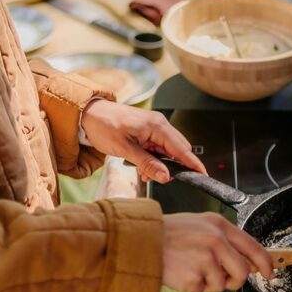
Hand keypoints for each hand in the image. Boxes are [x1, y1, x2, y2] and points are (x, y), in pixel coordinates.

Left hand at [80, 99, 204, 182]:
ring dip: (160, 164)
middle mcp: (160, 124)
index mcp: (157, 126)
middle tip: (157, 178)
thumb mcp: (124, 149)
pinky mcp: (149, 130)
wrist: (87, 114)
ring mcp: (155, 127)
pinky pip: (159, 148)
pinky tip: (141, 164)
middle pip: (178, 150)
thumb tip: (166, 177)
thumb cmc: (103, 126)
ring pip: (168, 151)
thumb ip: (147, 164)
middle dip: (172, 167)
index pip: (182, 149)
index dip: (193, 164)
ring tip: (142, 171)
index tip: (203, 176)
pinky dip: (154, 159)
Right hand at [162, 213, 273, 291]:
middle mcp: (216, 240)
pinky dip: (192, 286)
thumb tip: (244, 259)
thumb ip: (222, 239)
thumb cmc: (168, 234)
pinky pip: (202, 290)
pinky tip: (180, 272)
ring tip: (190, 267)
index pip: (253, 247)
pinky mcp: (194, 277)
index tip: (269, 273)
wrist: (139, 241)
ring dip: (208, 282)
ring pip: (222, 284)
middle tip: (222, 278)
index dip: (265, 263)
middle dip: (235, 280)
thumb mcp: (199, 225)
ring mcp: (206, 259)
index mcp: (220, 225)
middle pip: (243, 272)